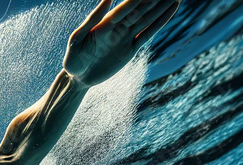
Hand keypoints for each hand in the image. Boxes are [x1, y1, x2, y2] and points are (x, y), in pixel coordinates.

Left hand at [64, 0, 179, 86]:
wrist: (78, 79)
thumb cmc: (72, 60)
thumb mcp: (76, 40)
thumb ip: (91, 19)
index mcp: (105, 24)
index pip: (124, 9)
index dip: (136, 0)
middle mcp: (118, 27)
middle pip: (139, 10)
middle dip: (153, 0)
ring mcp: (125, 37)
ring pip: (147, 20)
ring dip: (161, 8)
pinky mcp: (130, 49)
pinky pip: (148, 34)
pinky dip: (159, 23)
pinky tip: (169, 11)